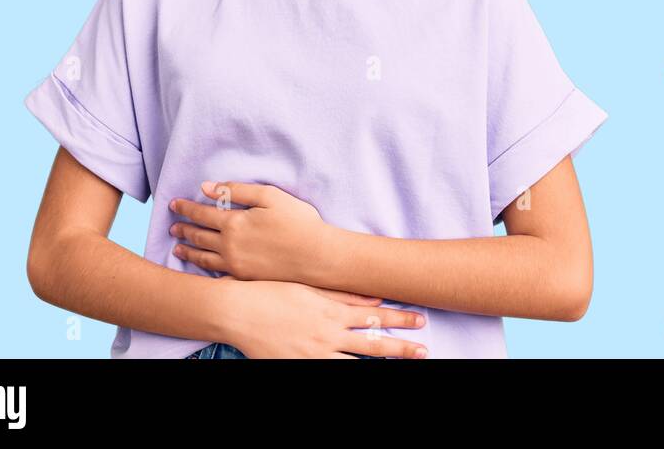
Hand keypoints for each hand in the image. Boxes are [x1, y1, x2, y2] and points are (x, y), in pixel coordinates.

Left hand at [169, 180, 333, 284]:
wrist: (316, 257)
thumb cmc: (298, 222)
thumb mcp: (270, 196)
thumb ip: (237, 190)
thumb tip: (208, 187)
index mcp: (234, 222)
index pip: (202, 213)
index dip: (186, 207)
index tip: (174, 204)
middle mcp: (229, 246)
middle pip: (198, 236)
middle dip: (183, 229)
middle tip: (172, 226)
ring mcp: (235, 265)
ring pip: (203, 257)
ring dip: (188, 251)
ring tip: (177, 248)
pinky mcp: (243, 278)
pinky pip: (215, 274)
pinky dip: (203, 269)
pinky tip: (200, 268)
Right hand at [220, 278, 428, 358]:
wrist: (239, 311)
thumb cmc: (273, 294)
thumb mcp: (310, 288)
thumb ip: (343, 295)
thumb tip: (374, 298)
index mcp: (332, 313)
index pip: (375, 318)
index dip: (400, 320)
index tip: (420, 322)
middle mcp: (327, 336)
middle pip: (372, 345)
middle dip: (401, 349)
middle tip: (423, 351)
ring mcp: (314, 355)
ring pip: (354, 365)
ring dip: (380, 365)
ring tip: (402, 366)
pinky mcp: (297, 367)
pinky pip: (327, 373)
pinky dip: (345, 374)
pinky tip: (360, 375)